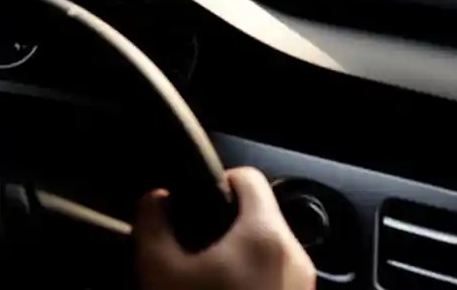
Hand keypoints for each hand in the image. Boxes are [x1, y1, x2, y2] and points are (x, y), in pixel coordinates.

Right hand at [135, 167, 315, 289]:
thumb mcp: (159, 271)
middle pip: (259, 214)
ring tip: (205, 282)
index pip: (247, 177)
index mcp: (263, 233)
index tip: (194, 205)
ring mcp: (304, 285)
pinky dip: (252, 280)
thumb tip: (156, 200)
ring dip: (238, 256)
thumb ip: (152, 222)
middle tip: (192, 251)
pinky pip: (275, 277)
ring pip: (268, 249)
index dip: (216, 183)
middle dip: (224, 226)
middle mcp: (294, 254)